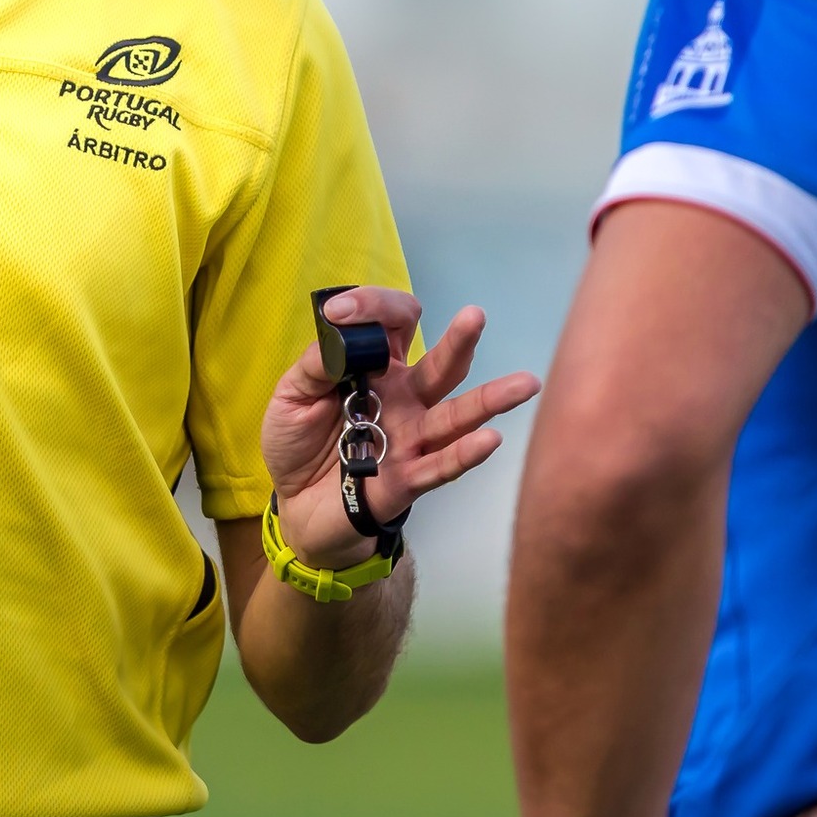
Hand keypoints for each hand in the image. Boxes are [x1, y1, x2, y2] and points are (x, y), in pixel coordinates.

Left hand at [262, 289, 538, 569]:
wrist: (296, 508)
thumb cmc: (298, 445)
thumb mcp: (291, 396)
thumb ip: (314, 365)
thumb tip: (338, 331)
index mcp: (376, 369)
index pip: (392, 326)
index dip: (373, 309)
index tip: (341, 312)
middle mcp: (403, 397)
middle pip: (440, 366)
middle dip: (459, 341)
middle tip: (475, 316)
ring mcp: (410, 437)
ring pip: (456, 414)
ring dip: (489, 400)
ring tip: (525, 383)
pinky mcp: (407, 478)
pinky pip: (441, 464)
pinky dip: (465, 454)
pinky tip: (489, 439)